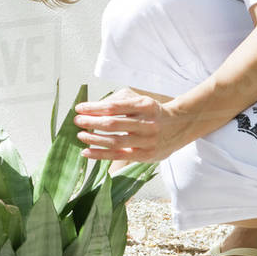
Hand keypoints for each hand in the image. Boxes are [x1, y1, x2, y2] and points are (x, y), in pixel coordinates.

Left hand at [73, 87, 187, 162]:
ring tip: (80, 136)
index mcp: (145, 105)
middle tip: (77, 121)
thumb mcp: (139, 100)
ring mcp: (147, 141)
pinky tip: (87, 152)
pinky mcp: (145, 155)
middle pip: (113, 124)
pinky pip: (119, 155)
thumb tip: (92, 109)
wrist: (179, 126)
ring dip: (94, 139)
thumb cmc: (152, 112)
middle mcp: (147, 123)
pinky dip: (101, 154)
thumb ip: (118, 101)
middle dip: (91, 122)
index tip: (79, 108)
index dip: (94, 108)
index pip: (114, 107)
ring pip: (115, 141)